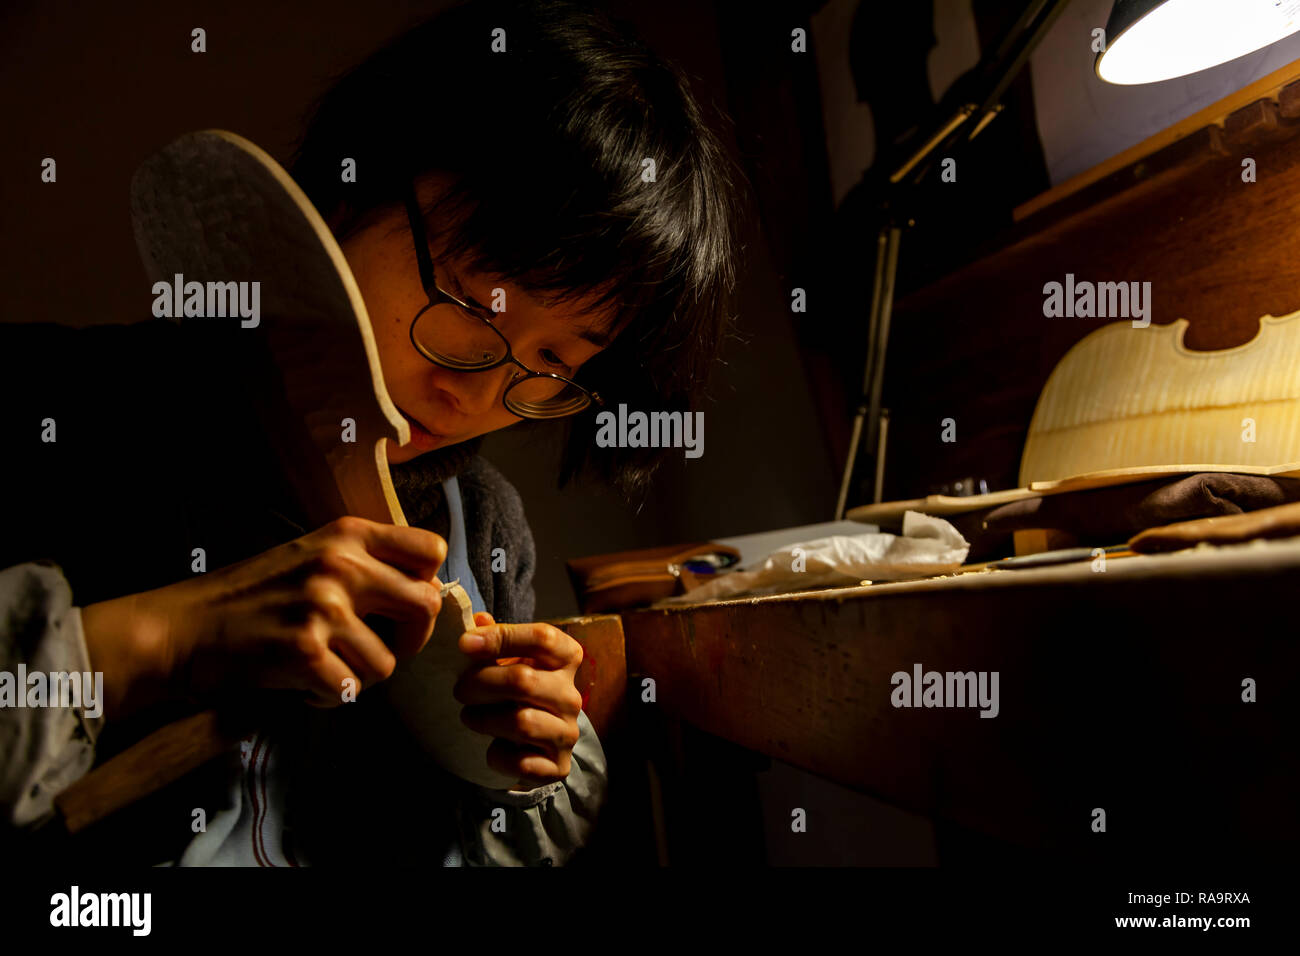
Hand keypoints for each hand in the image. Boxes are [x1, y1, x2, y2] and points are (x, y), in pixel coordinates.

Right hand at [81, 516, 446, 718]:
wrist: (183, 628)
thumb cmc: (253, 596)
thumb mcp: (313, 555)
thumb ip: (366, 564)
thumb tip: (426, 592)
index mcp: (348, 535)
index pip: (430, 549)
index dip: (427, 585)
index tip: (403, 607)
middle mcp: (341, 565)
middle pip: (425, 606)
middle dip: (409, 640)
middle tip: (377, 648)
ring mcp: (323, 607)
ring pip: (388, 662)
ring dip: (360, 675)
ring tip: (324, 665)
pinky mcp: (304, 651)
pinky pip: (351, 690)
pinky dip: (330, 696)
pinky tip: (304, 682)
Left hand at [454, 612, 583, 789]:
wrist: (532, 747)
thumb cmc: (516, 694)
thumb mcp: (508, 661)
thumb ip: (494, 638)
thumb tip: (478, 620)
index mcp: (565, 660)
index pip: (543, 637)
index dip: (501, 637)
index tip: (464, 644)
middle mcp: (571, 695)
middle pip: (523, 680)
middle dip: (479, 683)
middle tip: (460, 689)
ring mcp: (567, 732)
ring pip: (520, 722)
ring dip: (483, 719)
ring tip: (469, 716)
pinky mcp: (558, 767)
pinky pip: (521, 761)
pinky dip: (497, 755)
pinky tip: (492, 748)